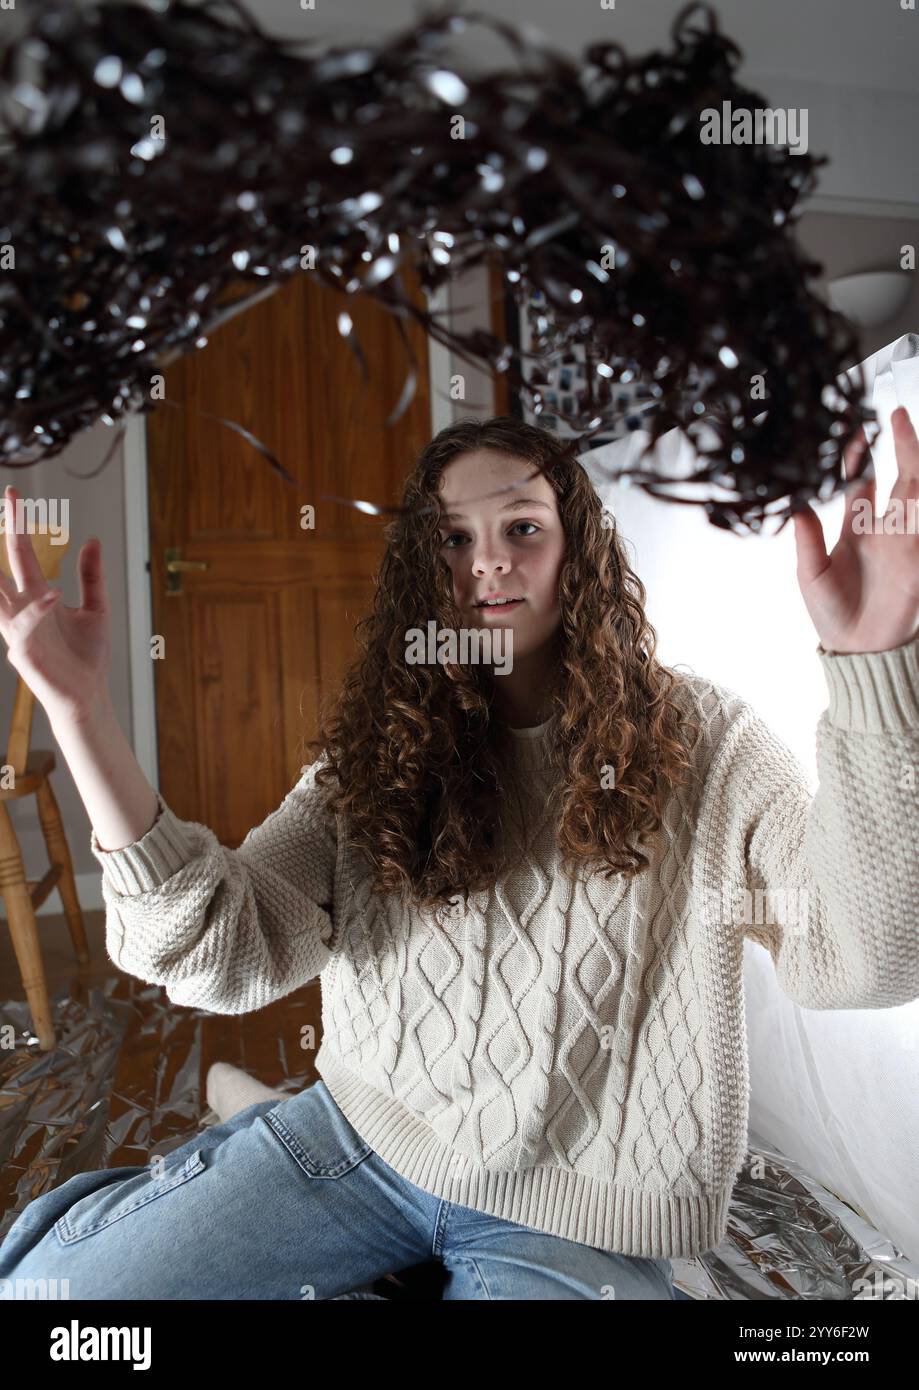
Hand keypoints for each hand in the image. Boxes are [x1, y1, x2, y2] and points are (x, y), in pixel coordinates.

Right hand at [0, 484, 111, 724]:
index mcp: (37, 597)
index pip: (21, 555)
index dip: (18, 525)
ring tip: (10, 535)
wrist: (88, 696)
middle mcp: (22, 610)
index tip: (14, 495)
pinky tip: (53, 595)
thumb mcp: (96, 608)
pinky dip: (38, 609)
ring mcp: (18, 630)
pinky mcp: (23, 652)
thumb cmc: (88, 657)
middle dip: (5, 534)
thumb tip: (91, 540)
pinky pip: (24, 625)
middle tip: (7, 501)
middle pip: (4, 566)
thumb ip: (91, 576)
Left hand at [792, 406, 918, 653]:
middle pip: (898, 477)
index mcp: (855, 527)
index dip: (859, 455)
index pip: (860, 481)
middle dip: (901, 446)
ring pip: (917, 495)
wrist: (856, 648)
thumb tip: (795, 506)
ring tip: (913, 439)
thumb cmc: (830, 611)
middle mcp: (884, 528)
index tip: (854, 428)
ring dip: (918, 467)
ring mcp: (905, 542)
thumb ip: (806, 540)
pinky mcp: (917, 562)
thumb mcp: (810, 573)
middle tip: (896, 415)